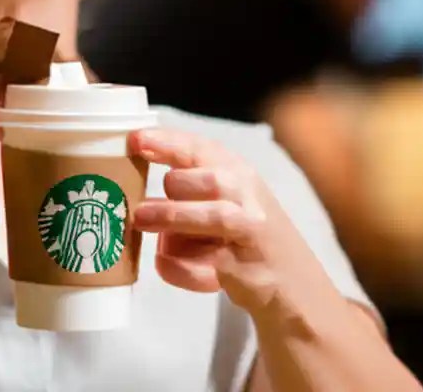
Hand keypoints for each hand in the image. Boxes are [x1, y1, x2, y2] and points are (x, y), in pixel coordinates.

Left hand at [130, 129, 345, 326]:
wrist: (292, 281)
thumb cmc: (241, 233)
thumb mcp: (222, 197)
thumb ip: (187, 185)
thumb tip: (130, 185)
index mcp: (238, 173)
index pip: (202, 149)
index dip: (167, 142)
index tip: (135, 140)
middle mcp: (248, 199)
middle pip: (212, 180)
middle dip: (174, 186)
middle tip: (140, 203)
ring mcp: (251, 235)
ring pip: (216, 218)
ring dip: (173, 218)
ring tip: (140, 220)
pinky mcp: (247, 271)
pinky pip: (209, 267)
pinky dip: (180, 268)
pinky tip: (161, 263)